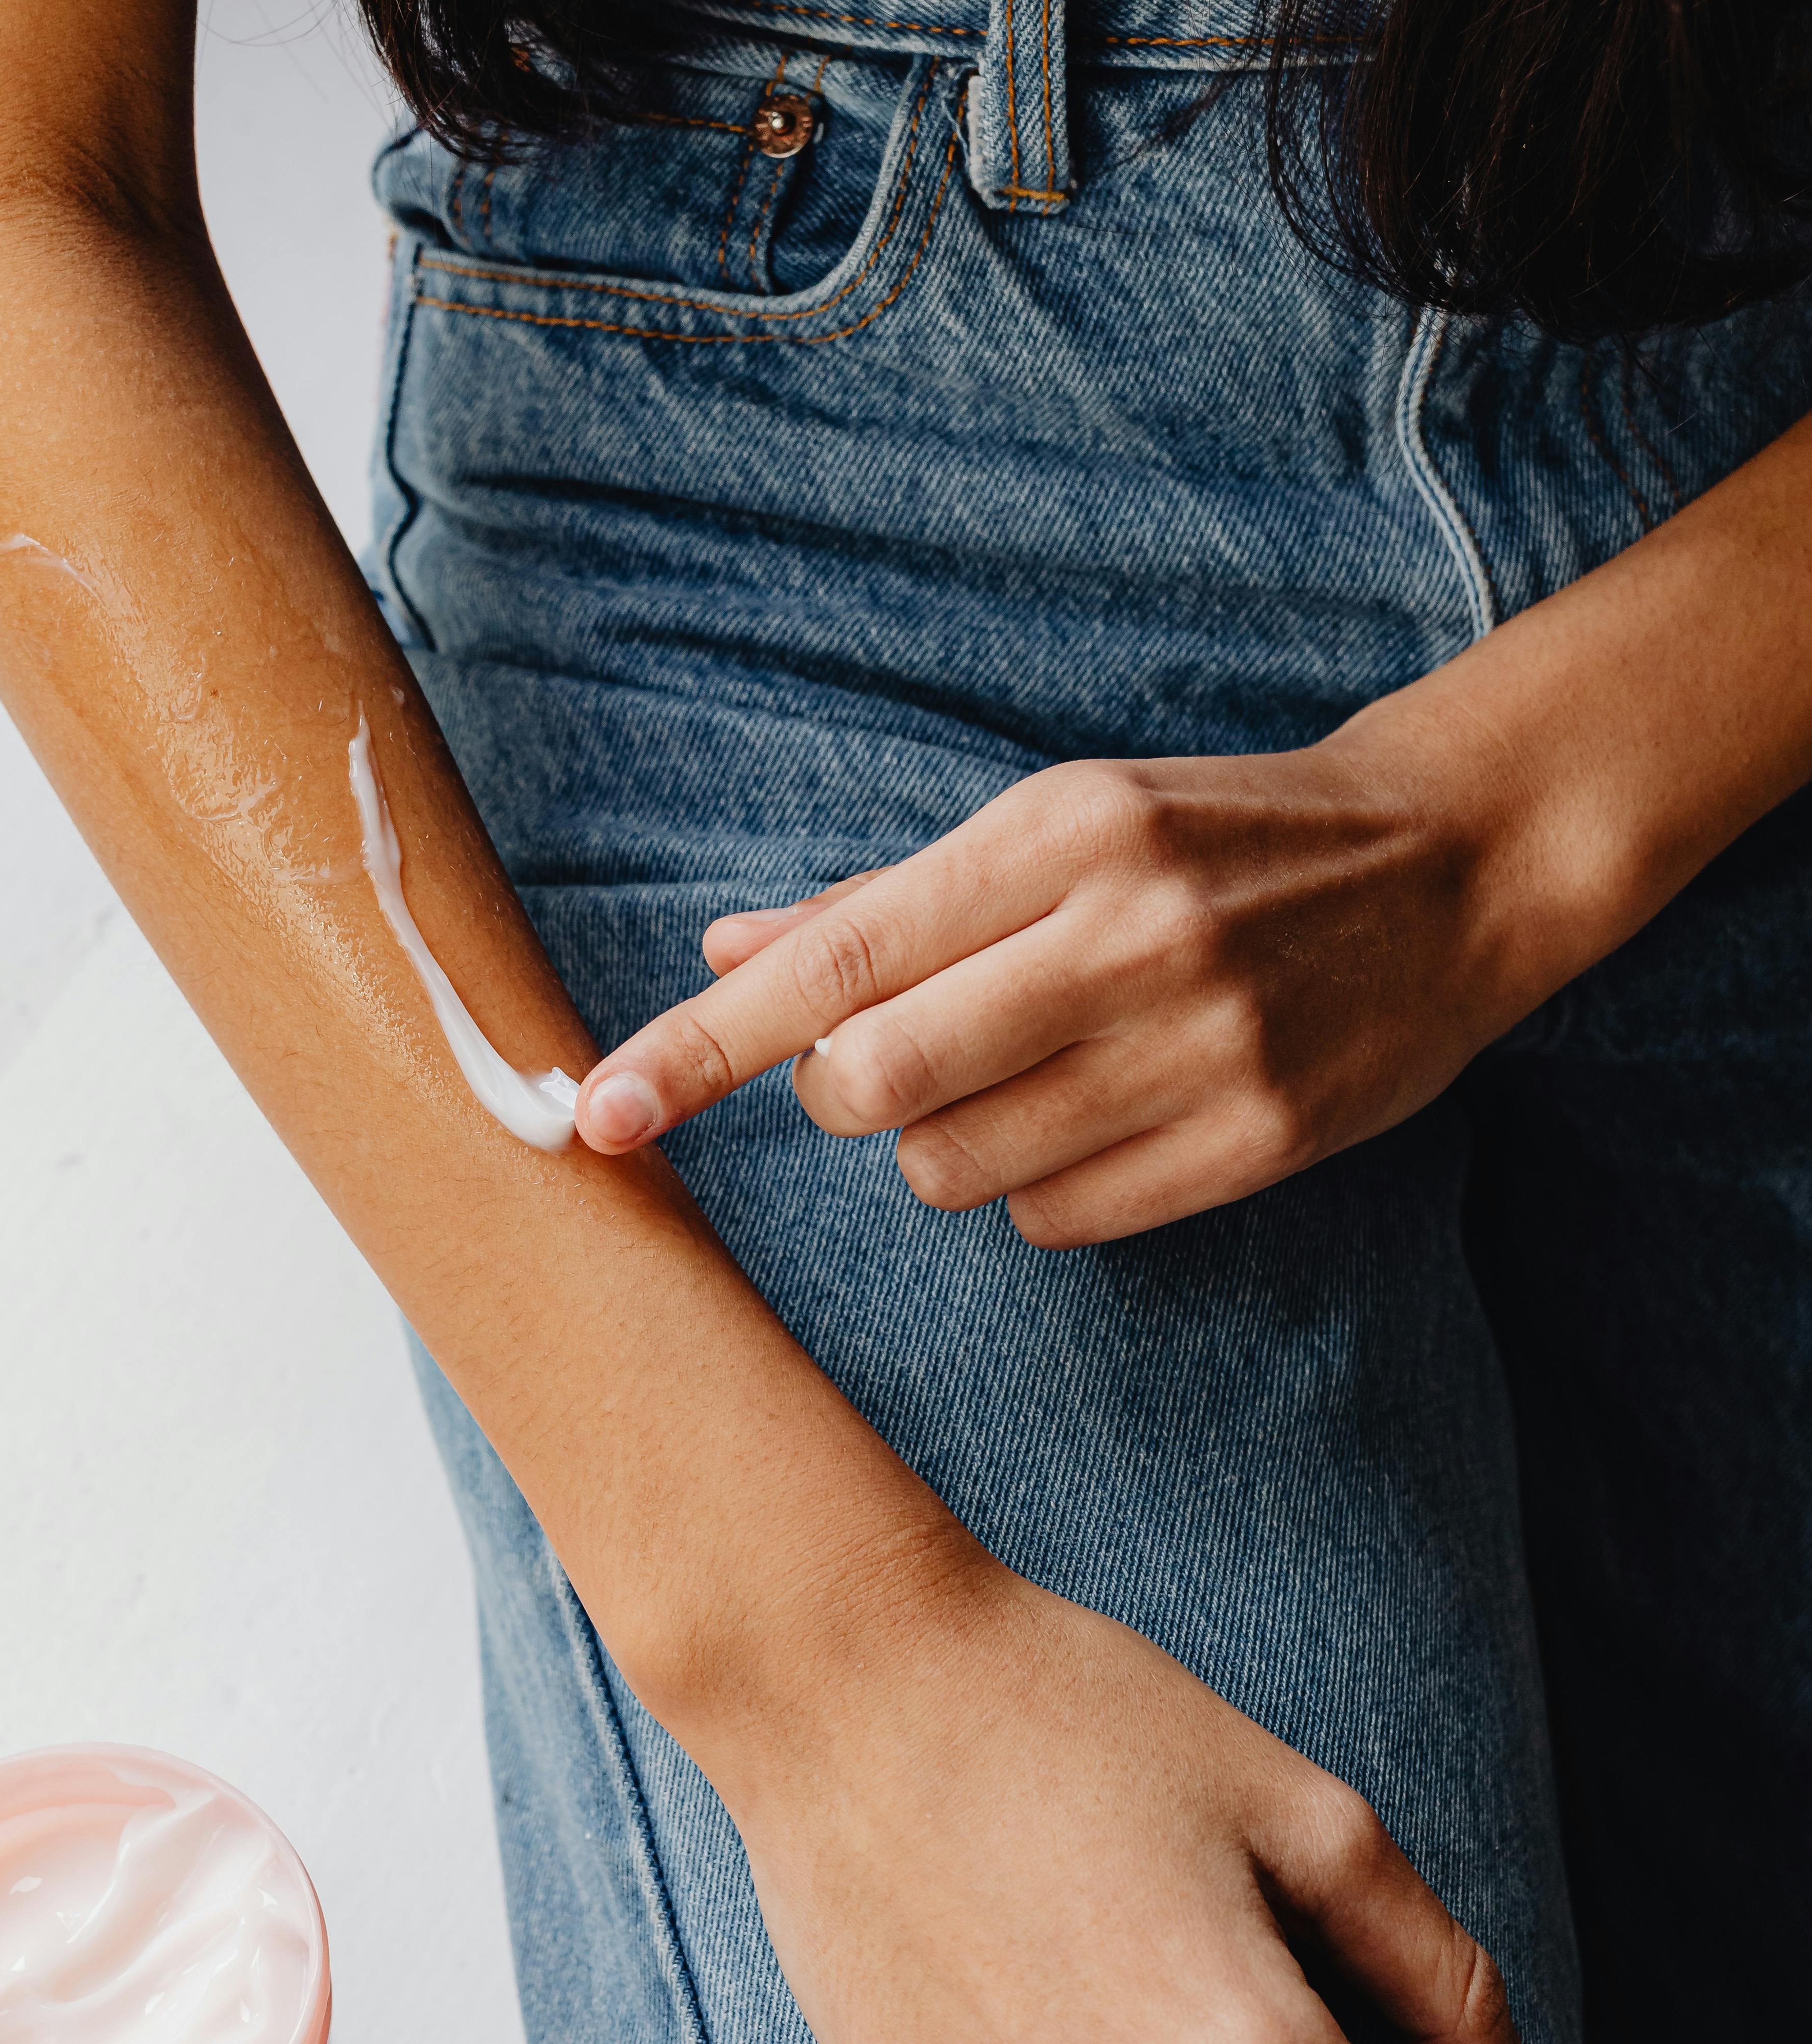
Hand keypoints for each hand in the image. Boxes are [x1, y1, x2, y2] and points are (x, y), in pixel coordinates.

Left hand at [573, 715, 1579, 1243]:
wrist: (1447, 868)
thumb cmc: (1214, 841)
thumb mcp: (1055, 822)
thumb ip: (884, 900)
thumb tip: (720, 953)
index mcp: (1057, 836)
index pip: (834, 964)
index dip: (699, 1051)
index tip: (596, 1114)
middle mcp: (1123, 937)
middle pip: (874, 1087)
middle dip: (841, 1101)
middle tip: (895, 1068)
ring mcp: (1199, 1047)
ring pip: (956, 1171)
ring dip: (943, 1150)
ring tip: (1026, 1080)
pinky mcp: (1257, 1143)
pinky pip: (1059, 1221)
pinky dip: (1040, 1192)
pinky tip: (1100, 1121)